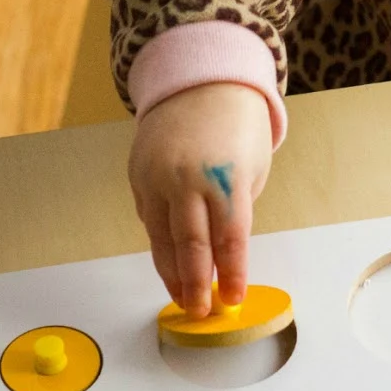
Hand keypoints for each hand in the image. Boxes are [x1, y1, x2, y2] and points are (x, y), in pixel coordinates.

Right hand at [128, 82, 274, 314]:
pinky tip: (168, 260)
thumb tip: (222, 253)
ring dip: (172, 274)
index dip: (231, 274)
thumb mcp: (252, 165)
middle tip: (201, 311)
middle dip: (196, 285)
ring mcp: (157, 178)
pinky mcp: (138, 176)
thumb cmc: (238, 124)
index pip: (229, 239)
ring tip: (182, 298)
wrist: (200, 79)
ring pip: (161, 240)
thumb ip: (236, 206)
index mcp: (225, 176)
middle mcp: (187, 179)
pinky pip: (149, 218)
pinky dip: (159, 242)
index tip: (232, 299)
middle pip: (191, 246)